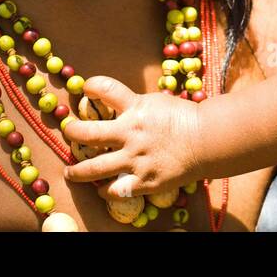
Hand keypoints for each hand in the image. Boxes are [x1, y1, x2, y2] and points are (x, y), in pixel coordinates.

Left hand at [62, 76, 202, 197]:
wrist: (207, 141)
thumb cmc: (183, 118)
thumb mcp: (156, 101)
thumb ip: (132, 104)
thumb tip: (109, 104)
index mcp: (136, 108)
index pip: (104, 89)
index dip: (91, 85)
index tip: (86, 87)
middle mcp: (131, 133)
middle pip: (87, 133)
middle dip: (72, 132)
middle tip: (70, 132)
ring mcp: (136, 159)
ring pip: (93, 168)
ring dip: (77, 171)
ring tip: (71, 172)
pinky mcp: (144, 180)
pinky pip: (115, 190)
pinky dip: (105, 190)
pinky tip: (102, 188)